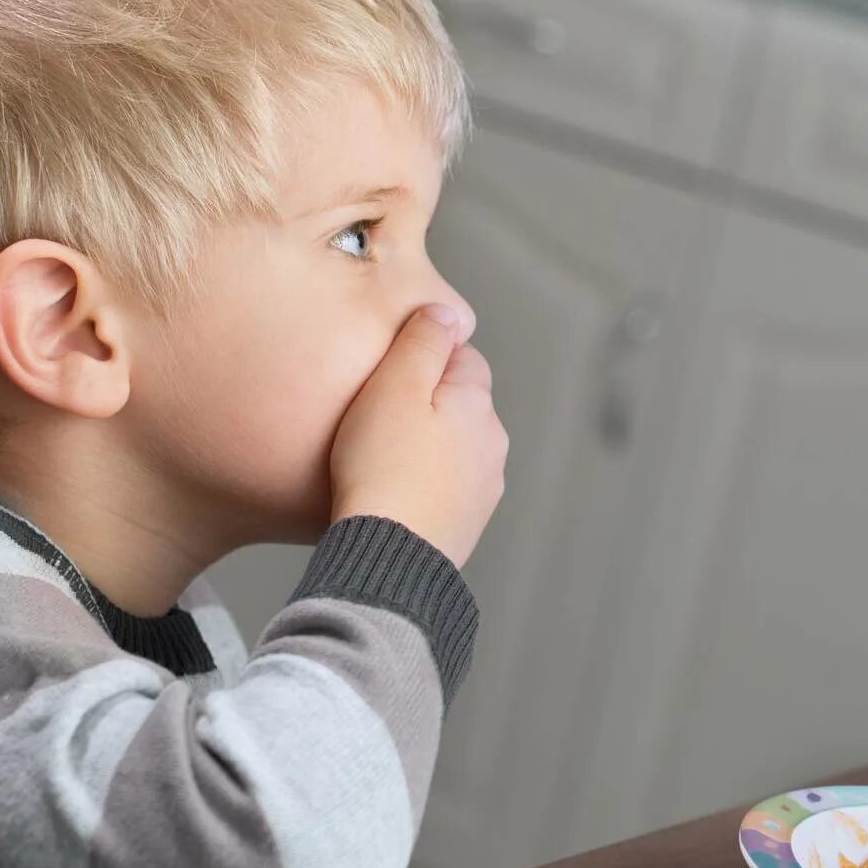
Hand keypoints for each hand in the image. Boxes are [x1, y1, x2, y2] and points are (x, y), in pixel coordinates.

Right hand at [329, 305, 506, 565]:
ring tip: (379, 461)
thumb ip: (423, 342)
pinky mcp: (466, 524)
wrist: (389, 555)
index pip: (462, 356)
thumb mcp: (394, 386)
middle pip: (458, 404)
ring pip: (453, 448)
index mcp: (477, 403)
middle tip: (375, 419)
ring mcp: (484, 488)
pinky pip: (444, 488)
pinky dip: (423, 484)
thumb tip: (446, 312)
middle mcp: (492, 444)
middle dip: (424, 405)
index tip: (387, 376)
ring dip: (425, 447)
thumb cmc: (382, 468)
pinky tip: (391, 494)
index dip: (421, 359)